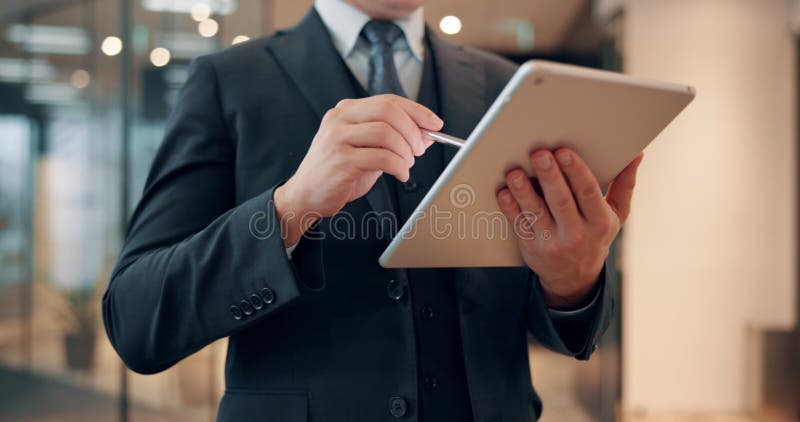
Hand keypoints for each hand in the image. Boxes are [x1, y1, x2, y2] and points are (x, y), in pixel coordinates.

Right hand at [275, 94, 442, 246]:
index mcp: (346, 111)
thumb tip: (425, 135)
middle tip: (420, 149)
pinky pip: (382, 157)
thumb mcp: (367, 150)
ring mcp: (337, 138)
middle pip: (388, 111)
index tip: (436, 124)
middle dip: (412, 129)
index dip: (417, 111)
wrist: (305, 196)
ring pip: (386, 133)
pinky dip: (399, 167)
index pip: (388, 101)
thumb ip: (392, 140)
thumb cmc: (337, 173)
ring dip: (405, 151)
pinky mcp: (341, 159)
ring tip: (406, 165)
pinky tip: (400, 175)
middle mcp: (339, 119)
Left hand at [496, 148, 643, 307]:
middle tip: (539, 153)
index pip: (588, 192)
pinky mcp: (532, 247)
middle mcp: (577, 233)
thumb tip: (637, 155)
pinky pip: (519, 225)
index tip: (564, 151)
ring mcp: (552, 242)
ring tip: (515, 172)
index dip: (576, 171)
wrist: (574, 277)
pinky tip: (504, 192)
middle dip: (549, 175)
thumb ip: (624, 185)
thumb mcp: (616, 215)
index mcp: (600, 221)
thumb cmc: (595, 235)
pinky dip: (510, 208)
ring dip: (524, 192)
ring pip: (536, 213)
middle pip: (561, 201)